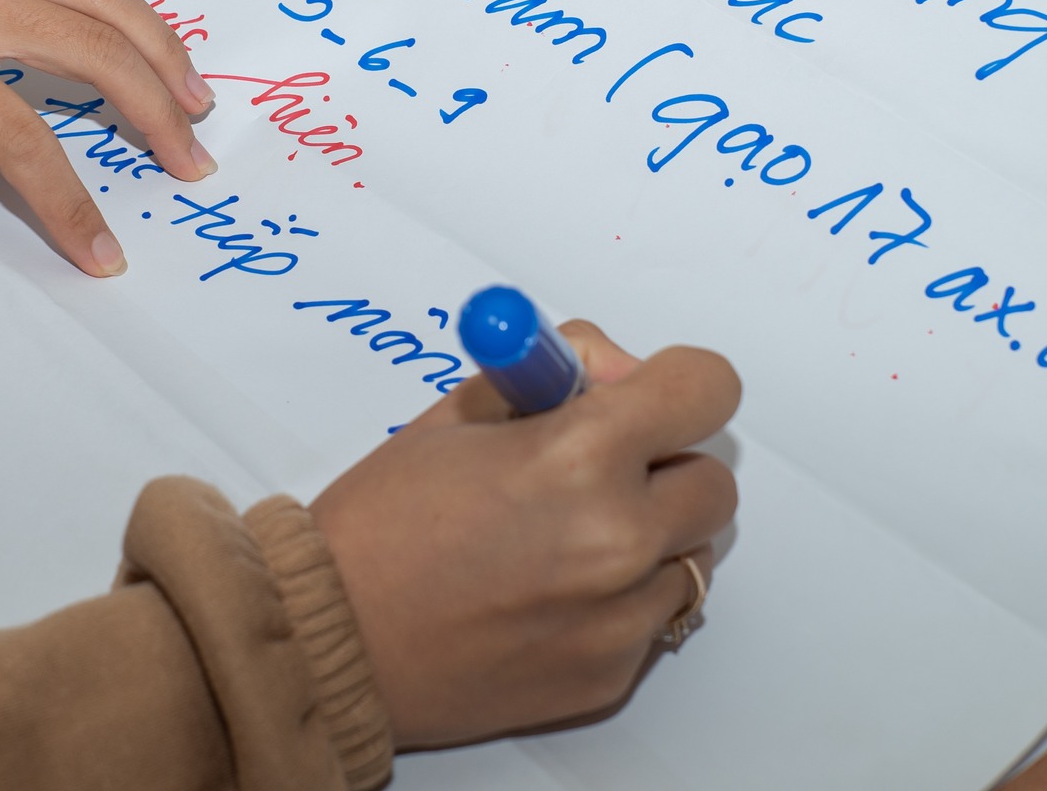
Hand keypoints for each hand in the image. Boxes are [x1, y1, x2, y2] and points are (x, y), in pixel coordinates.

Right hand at [311, 322, 739, 747]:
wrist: (334, 639)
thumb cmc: (380, 525)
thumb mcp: (459, 413)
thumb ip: (554, 379)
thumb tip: (617, 375)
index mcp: (580, 455)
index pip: (707, 388)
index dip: (678, 384)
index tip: (652, 394)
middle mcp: (617, 537)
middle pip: (712, 480)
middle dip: (662, 465)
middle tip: (594, 471)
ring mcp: (620, 614)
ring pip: (691, 554)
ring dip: (647, 537)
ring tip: (561, 540)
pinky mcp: (612, 671)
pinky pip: (653, 615)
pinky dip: (617, 599)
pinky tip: (545, 593)